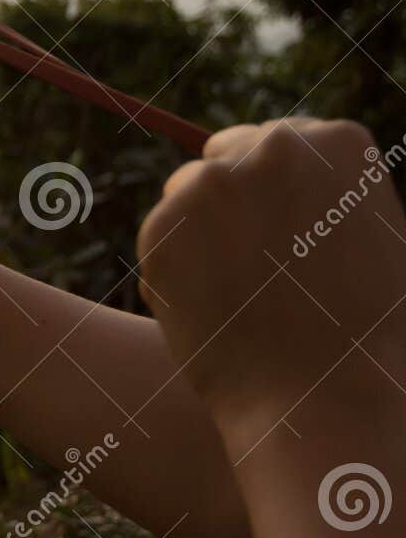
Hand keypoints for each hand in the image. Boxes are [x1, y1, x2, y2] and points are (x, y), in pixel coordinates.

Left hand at [139, 119, 405, 427]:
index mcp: (337, 143)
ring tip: (241, 294)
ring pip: (186, 194)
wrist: (325, 396)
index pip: (278, 141)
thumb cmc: (367, 332)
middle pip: (224, 154)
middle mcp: (273, 148)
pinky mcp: (163, 225)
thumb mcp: (375, 238)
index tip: (279, 224)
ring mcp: (212, 184)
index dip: (272, 187)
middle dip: (229, 199)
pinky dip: (175, 270)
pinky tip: (212, 311)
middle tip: (250, 262)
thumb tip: (281, 170)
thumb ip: (328, 192)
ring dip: (199, 232)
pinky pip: (162, 240)